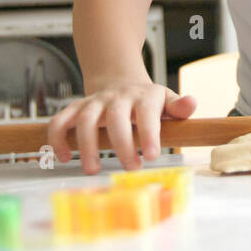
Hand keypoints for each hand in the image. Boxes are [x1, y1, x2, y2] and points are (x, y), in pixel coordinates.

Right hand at [47, 81, 197, 174]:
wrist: (120, 81)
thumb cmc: (147, 101)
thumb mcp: (166, 100)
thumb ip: (179, 106)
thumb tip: (192, 103)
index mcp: (143, 97)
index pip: (147, 114)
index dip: (149, 133)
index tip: (152, 156)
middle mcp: (117, 98)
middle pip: (115, 118)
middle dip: (122, 144)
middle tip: (131, 168)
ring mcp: (94, 102)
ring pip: (85, 120)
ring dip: (87, 146)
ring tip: (92, 170)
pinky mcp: (76, 109)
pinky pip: (60, 121)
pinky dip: (58, 138)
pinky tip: (65, 157)